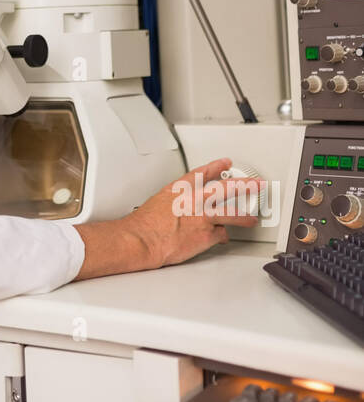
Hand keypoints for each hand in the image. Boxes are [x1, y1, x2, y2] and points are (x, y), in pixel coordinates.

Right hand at [76, 157, 264, 280]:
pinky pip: (221, 235)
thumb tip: (183, 208)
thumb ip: (176, 202)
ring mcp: (204, 217)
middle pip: (227, 189)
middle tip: (256, 184)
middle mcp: (196, 200)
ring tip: (251, 219)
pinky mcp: (207, 236)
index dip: (216, 166)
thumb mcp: (159, 201)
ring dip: (244, 217)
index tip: (226, 162)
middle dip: (245, 186)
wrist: (144, 239)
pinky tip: (223, 238)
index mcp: (181, 189)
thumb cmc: (146, 223)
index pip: (203, 172)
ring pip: (232, 214)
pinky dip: (222, 237)